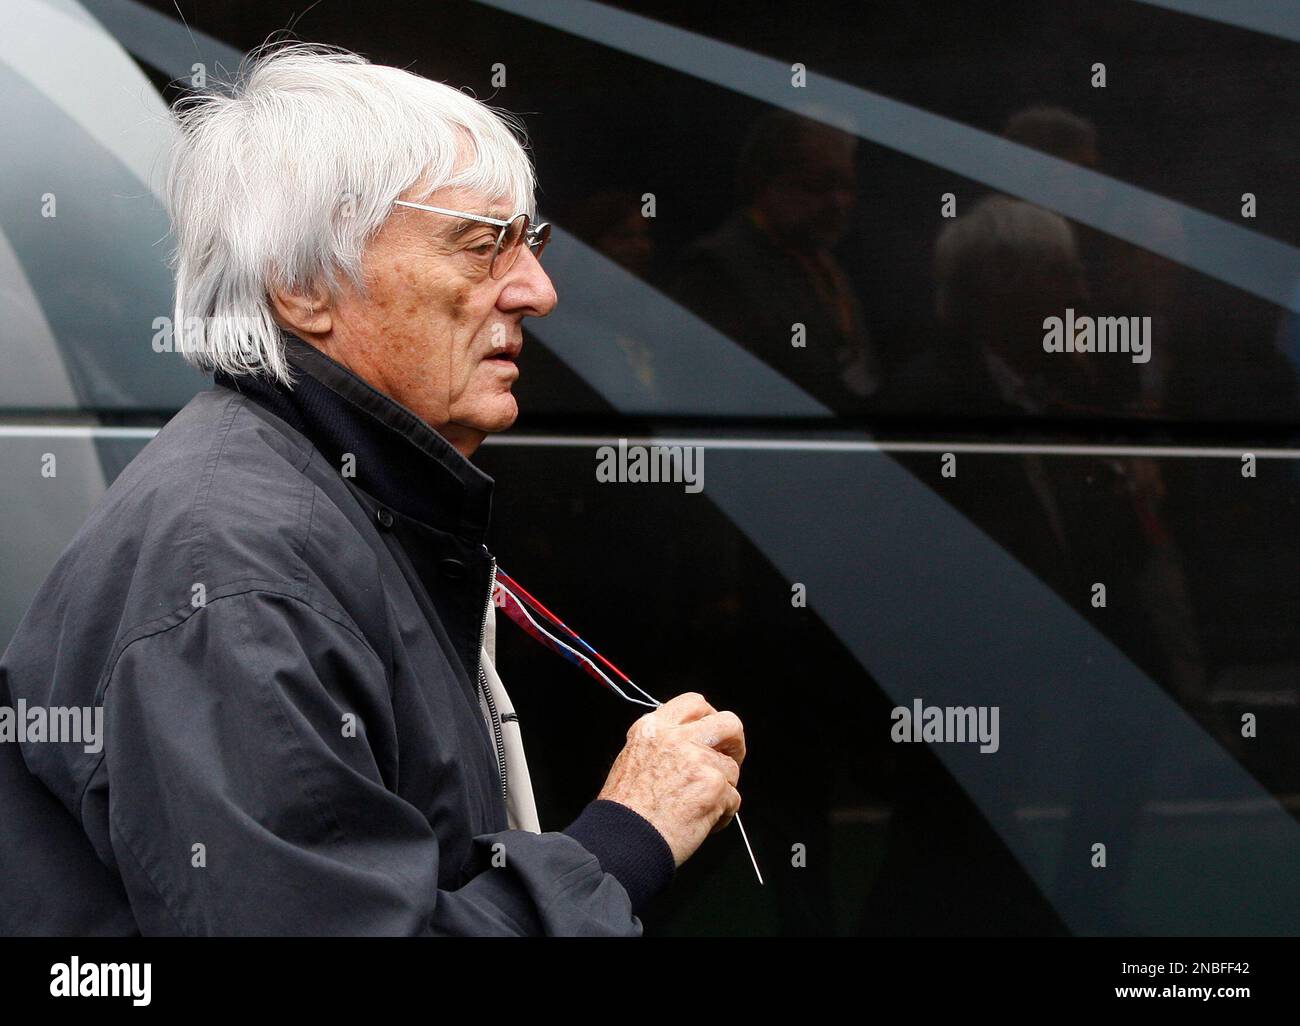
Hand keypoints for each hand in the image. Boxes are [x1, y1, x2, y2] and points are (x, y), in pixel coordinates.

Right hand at [596, 692, 745, 866]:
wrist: (623, 840)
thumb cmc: (625, 810)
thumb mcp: (633, 758)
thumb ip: (663, 743)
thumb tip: (690, 741)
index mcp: (654, 728)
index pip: (694, 703)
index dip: (710, 717)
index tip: (713, 733)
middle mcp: (677, 738)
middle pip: (728, 723)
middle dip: (735, 742)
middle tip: (730, 759)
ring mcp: (699, 761)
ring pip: (732, 770)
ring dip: (722, 790)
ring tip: (698, 807)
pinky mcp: (714, 787)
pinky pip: (733, 800)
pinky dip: (722, 814)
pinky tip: (700, 822)